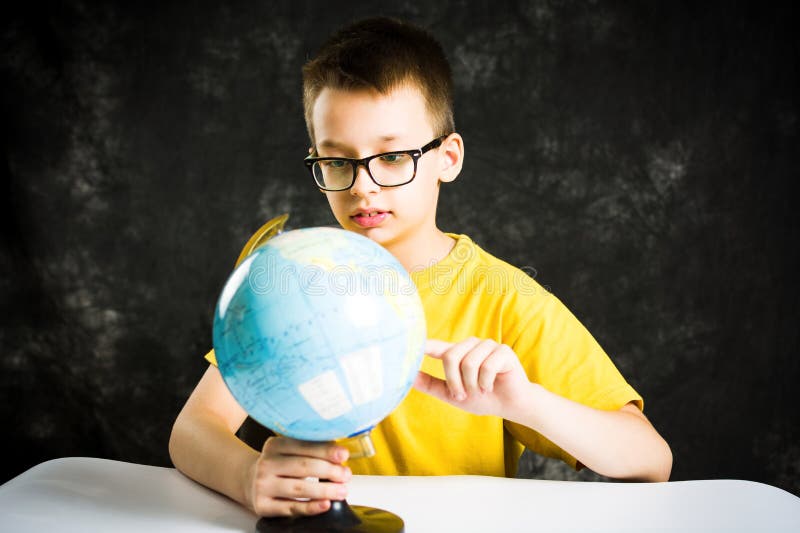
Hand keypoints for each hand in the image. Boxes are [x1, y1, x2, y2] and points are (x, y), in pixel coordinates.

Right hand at [245, 436, 351, 516]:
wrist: (247, 481)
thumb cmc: (277, 465)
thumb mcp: (287, 451)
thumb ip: (310, 449)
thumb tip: (340, 454)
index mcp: (275, 445)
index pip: (304, 446)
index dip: (326, 451)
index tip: (343, 455)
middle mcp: (267, 463)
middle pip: (304, 466)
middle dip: (329, 471)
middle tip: (346, 475)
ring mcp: (263, 485)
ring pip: (299, 488)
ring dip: (325, 490)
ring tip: (342, 490)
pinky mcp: (263, 505)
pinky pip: (291, 508)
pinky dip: (311, 507)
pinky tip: (325, 504)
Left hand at [413, 338, 530, 416]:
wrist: (510, 406)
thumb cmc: (482, 398)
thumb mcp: (452, 394)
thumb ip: (430, 384)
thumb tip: (407, 376)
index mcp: (457, 353)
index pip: (436, 346)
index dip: (423, 344)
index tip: (409, 341)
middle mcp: (471, 345)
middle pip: (451, 357)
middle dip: (455, 381)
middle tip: (463, 395)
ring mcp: (488, 345)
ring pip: (469, 363)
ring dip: (473, 384)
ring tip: (481, 390)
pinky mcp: (503, 350)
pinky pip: (486, 366)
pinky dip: (486, 382)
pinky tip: (491, 386)